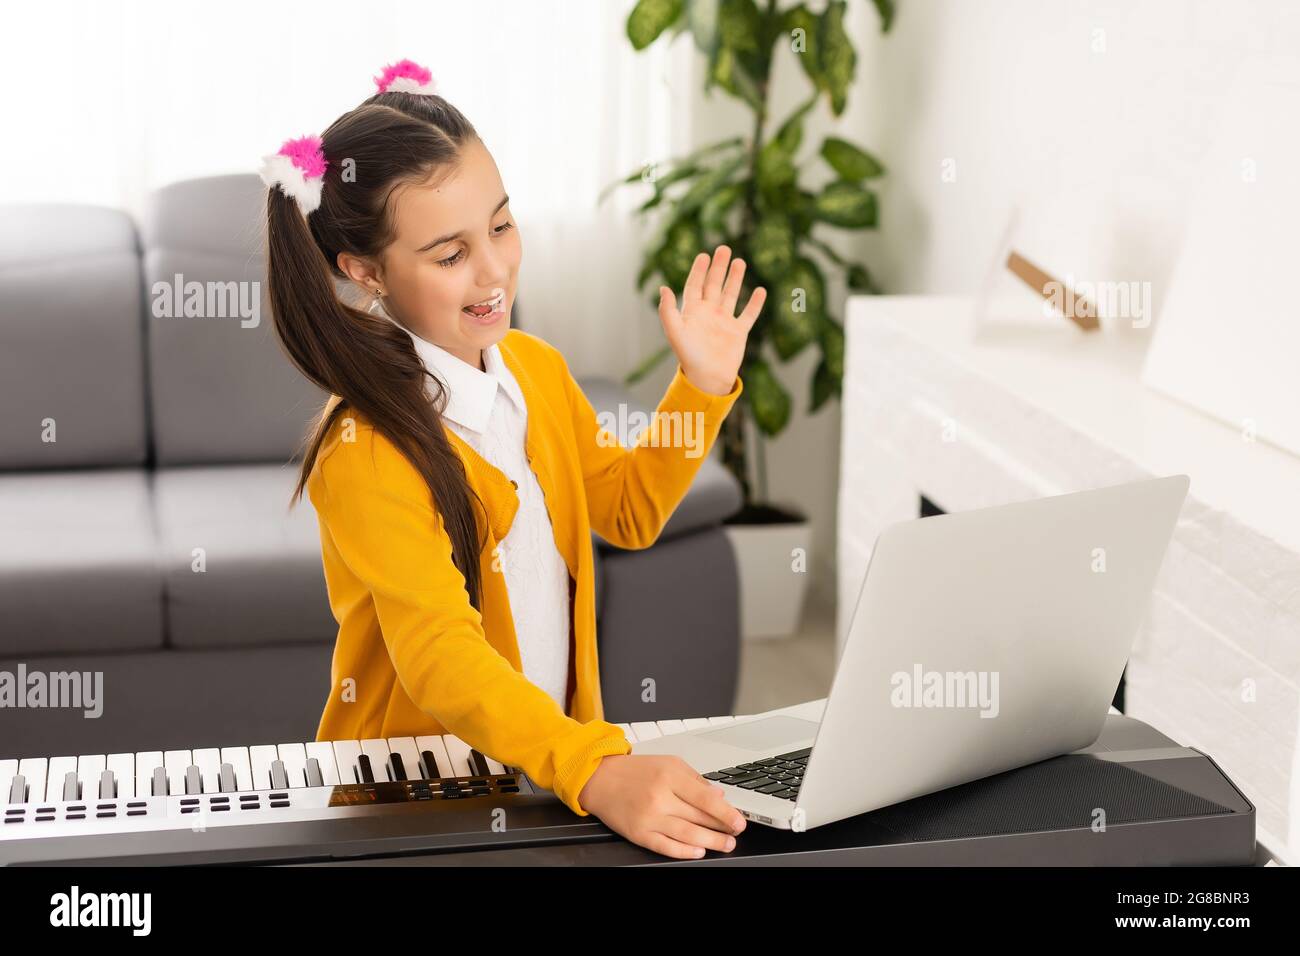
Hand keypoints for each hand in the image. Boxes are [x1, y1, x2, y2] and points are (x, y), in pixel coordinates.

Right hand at [578, 753, 746, 858]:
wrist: (599, 778)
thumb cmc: (635, 770)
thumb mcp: (668, 763)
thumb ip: (695, 779)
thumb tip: (719, 795)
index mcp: (669, 775)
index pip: (706, 798)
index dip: (727, 813)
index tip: (740, 821)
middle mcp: (659, 797)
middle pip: (699, 818)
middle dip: (722, 829)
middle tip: (735, 834)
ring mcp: (649, 817)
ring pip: (687, 834)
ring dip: (710, 842)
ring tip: (724, 844)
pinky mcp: (638, 833)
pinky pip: (666, 846)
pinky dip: (684, 851)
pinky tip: (697, 851)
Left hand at [657, 245, 765, 395]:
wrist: (707, 378)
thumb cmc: (689, 357)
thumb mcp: (675, 332)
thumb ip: (668, 310)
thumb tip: (663, 288)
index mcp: (692, 312)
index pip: (695, 285)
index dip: (699, 270)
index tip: (704, 255)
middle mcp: (708, 314)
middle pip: (714, 285)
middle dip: (719, 267)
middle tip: (724, 248)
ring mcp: (724, 322)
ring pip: (731, 295)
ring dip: (735, 279)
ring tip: (740, 261)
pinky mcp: (738, 332)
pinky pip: (748, 314)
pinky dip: (755, 303)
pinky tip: (760, 290)